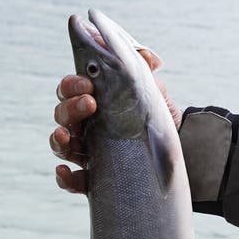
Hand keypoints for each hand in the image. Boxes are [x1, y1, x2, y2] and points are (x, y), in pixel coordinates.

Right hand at [50, 51, 181, 194]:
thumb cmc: (159, 122)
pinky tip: (65, 171)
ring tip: (65, 136)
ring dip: (58, 139)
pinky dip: (65, 177)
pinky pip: (72, 180)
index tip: (88, 84)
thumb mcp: (156, 96)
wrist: (179, 154)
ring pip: (61, 145)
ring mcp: (88, 154)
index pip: (72, 89)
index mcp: (96, 103)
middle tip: (90, 104)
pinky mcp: (94, 180)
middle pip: (63, 114)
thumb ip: (146, 76)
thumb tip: (147, 57)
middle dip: (70, 107)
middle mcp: (87, 127)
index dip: (73, 84)